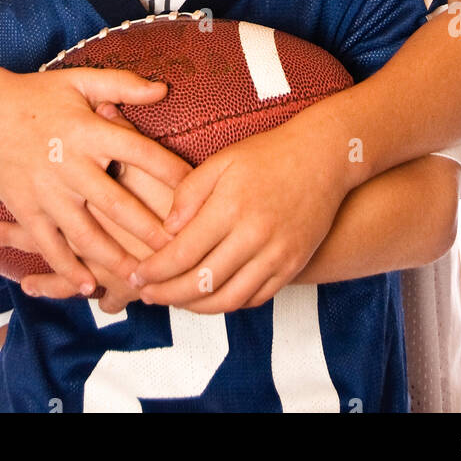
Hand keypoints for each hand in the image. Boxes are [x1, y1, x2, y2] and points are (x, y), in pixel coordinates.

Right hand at [18, 103, 180, 309]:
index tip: (197, 192)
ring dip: (114, 257)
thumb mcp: (80, 82)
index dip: (171, 172)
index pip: (140, 152)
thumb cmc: (37, 94)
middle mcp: (70, 164)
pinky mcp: (25, 208)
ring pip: (86, 233)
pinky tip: (88, 286)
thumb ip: (123, 86)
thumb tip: (163, 89)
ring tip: (142, 276)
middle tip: (180, 250)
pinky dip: (67, 268)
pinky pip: (49, 244)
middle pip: (118, 203)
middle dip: (151, 229)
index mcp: (89, 131)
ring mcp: (46, 191)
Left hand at [131, 112, 349, 312]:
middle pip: (201, 283)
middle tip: (146, 294)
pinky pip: (256, 298)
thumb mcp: (223, 159)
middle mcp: (254, 237)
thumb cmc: (268, 154)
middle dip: (167, 294)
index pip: (182, 254)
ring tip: (175, 300)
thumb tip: (167, 228)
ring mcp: (277, 255)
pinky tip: (211, 296)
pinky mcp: (293, 265)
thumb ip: (190, 192)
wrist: (325, 157)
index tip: (136, 275)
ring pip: (228, 299)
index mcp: (231, 208)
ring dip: (195, 307)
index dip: (155, 271)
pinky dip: (229, 304)